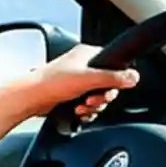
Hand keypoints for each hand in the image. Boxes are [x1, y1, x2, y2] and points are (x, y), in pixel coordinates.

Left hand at [16, 44, 139, 120]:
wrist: (31, 99)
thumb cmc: (52, 82)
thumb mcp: (88, 78)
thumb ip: (113, 78)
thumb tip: (134, 77)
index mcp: (88, 55)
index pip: (114, 64)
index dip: (116, 79)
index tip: (110, 89)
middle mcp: (83, 66)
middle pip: (108, 85)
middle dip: (102, 97)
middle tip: (92, 100)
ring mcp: (77, 82)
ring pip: (98, 97)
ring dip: (93, 106)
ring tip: (81, 107)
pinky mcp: (72, 96)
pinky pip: (88, 105)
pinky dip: (85, 111)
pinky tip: (77, 112)